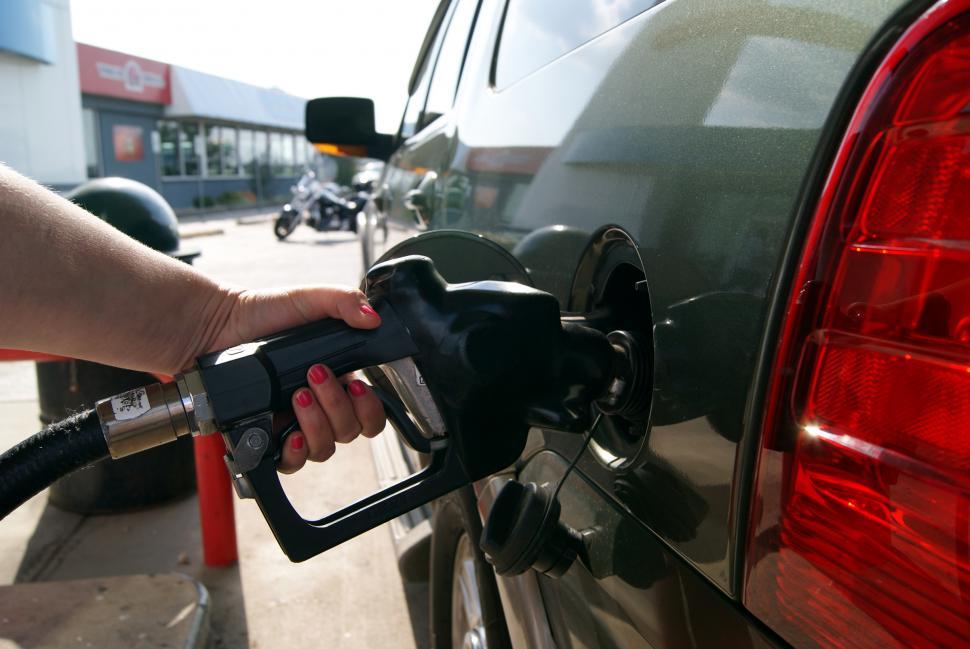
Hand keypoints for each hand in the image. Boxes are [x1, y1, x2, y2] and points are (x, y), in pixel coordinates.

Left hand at [202, 285, 386, 472]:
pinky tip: (291, 435)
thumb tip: (373, 319)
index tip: (356, 385)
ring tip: (297, 394)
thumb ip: (344, 301)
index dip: (370, 407)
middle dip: (336, 404)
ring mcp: (293, 425)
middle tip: (314, 374)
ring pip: (324, 448)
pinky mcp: (267, 439)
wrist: (217, 326)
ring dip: (317, 423)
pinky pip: (291, 464)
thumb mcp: (308, 300)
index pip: (369, 413)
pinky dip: (296, 453)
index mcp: (337, 382)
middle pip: (349, 431)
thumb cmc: (262, 314)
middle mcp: (319, 409)